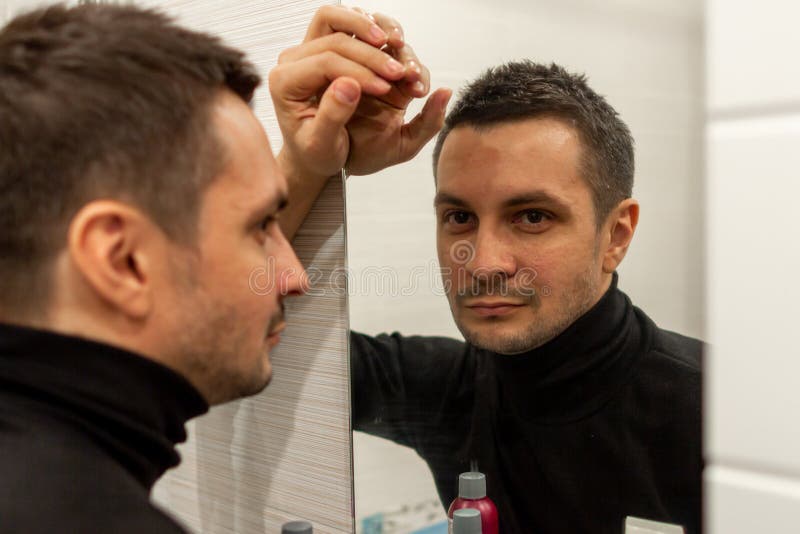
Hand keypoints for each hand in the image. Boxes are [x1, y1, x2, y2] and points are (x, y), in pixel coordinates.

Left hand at [269, 6, 450, 179]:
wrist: (311, 154)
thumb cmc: (315, 153)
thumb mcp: (322, 145)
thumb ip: (332, 116)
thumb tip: (349, 85)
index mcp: (285, 83)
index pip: (325, 62)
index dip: (360, 71)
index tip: (385, 88)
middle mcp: (292, 61)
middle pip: (333, 36)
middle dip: (370, 53)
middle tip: (397, 72)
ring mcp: (306, 51)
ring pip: (334, 19)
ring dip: (367, 27)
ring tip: (396, 45)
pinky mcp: (322, 49)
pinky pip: (344, 25)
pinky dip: (368, 29)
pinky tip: (389, 43)